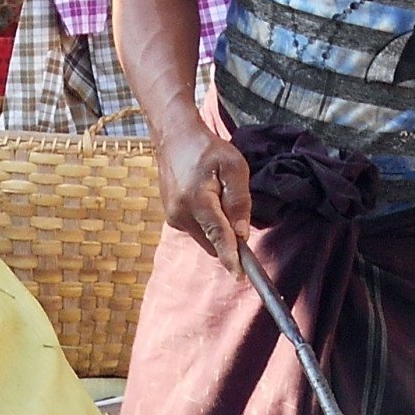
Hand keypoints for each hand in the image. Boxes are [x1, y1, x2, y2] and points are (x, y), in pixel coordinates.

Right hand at [155, 120, 252, 277]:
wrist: (174, 137)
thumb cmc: (207, 149)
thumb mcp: (234, 167)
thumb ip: (239, 201)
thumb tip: (241, 234)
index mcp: (197, 201)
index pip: (218, 237)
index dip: (231, 257)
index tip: (239, 276)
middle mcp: (181, 215)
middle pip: (212, 243)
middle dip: (228, 236)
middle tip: (234, 207)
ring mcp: (173, 218)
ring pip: (205, 238)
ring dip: (218, 229)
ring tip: (217, 195)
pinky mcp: (172, 218)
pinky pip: (197, 230)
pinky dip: (208, 223)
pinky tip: (207, 198)